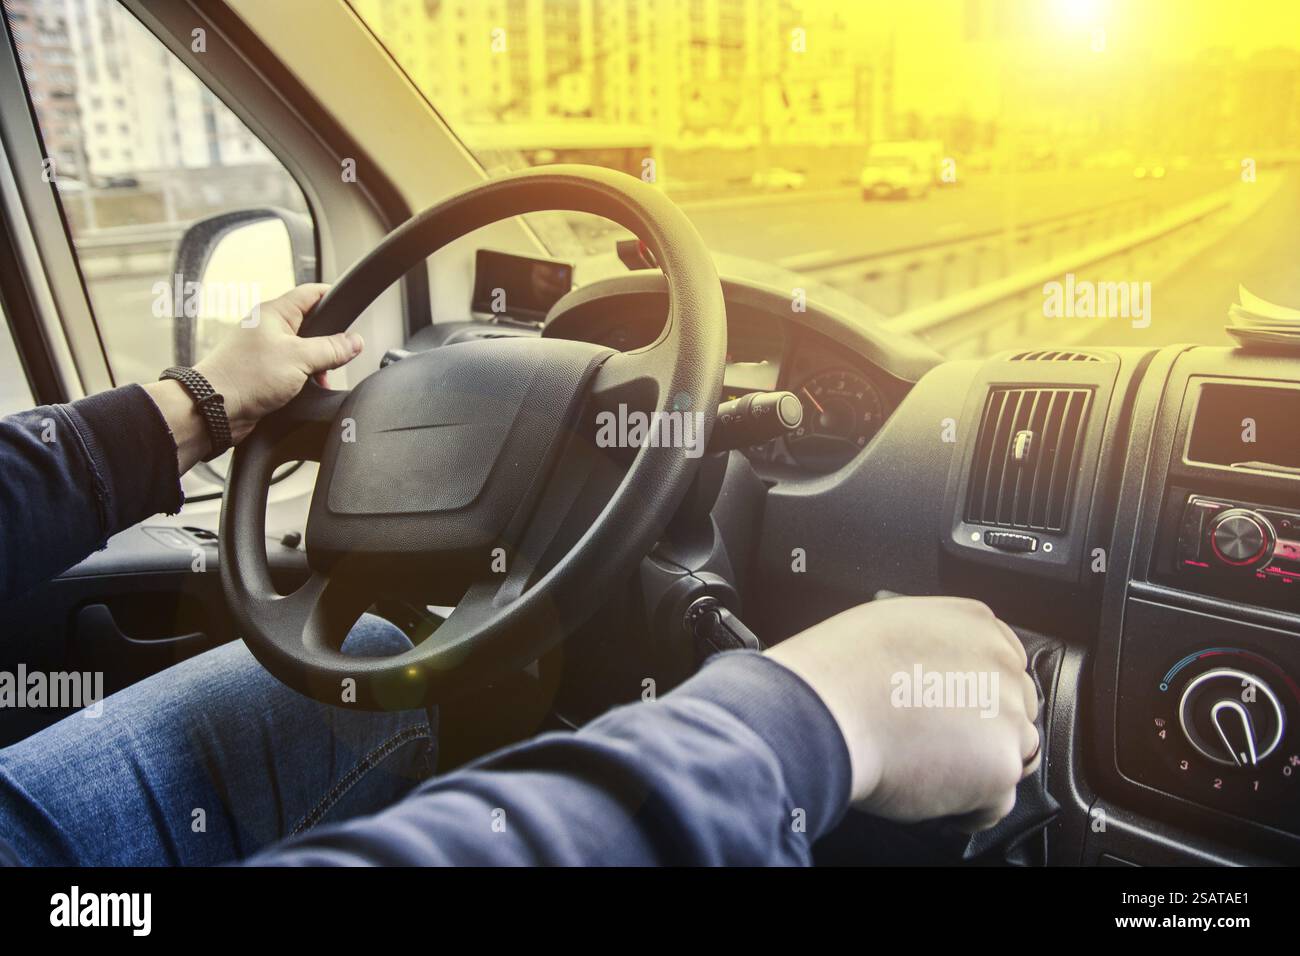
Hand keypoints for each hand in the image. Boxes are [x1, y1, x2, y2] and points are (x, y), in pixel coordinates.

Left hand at [145, 284, 362, 472]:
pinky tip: (305, 392)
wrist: (214, 409)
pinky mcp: (262, 374)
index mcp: (274, 313)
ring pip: (303, 352)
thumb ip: (331, 349)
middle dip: (328, 344)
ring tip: (317, 380)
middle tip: (336, 358)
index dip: (333, 296)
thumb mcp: (299, 358)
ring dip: (316, 367)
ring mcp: (264, 351)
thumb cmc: (244, 377)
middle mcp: (268, 329)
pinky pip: (292, 371)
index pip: (311, 294)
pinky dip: (303, 381)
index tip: (351, 306)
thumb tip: (355, 341)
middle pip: (311, 326)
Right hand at [766, 597, 1038, 830]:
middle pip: (1013, 706)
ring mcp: (1005, 717)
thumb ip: (929, 642)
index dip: (977, 690)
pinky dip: (970, 808)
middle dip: (983, 728)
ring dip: (979, 767)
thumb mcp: (888, 624)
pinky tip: (934, 797)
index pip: (1004, 661)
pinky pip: (998, 801)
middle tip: (937, 743)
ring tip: (930, 770)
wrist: (823, 711)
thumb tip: (928, 668)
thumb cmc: (837, 670)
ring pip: (1012, 751)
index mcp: (974, 624)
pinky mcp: (998, 767)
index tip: (957, 708)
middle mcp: (1001, 664)